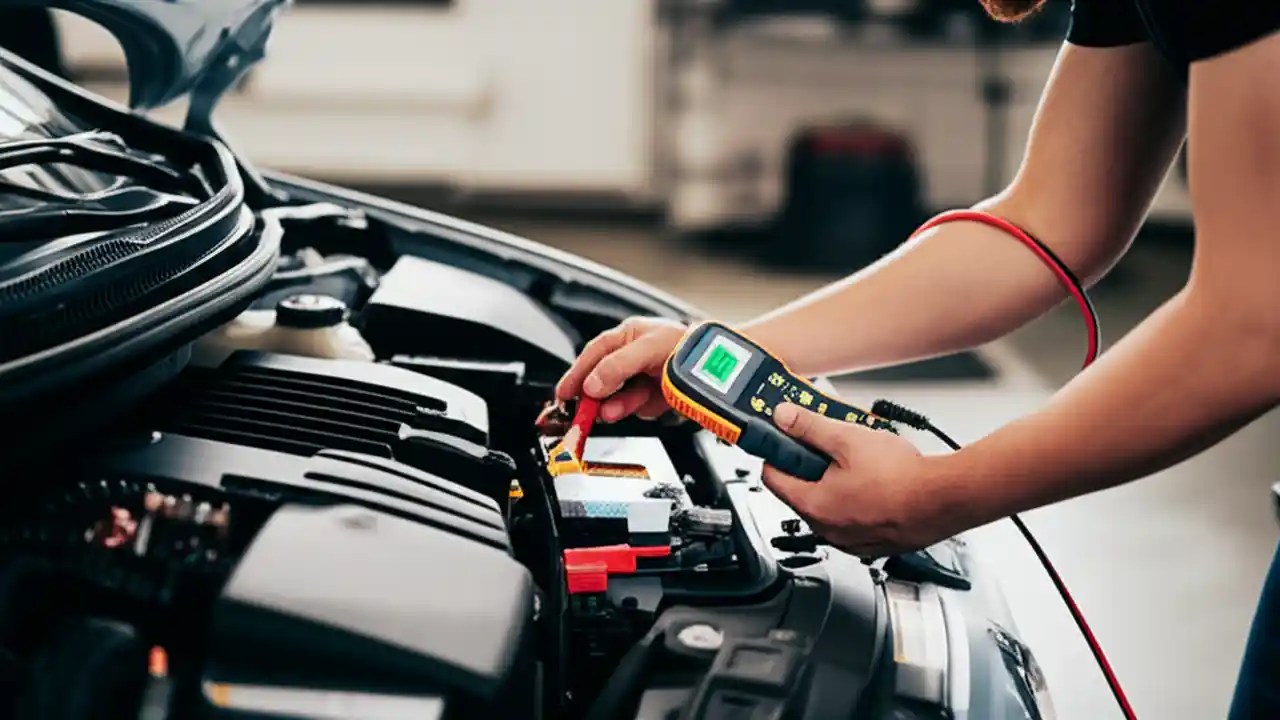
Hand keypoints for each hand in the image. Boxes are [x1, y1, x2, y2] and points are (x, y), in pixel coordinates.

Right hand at [556, 317, 687, 422]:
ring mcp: (645, 377)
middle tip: (587, 411)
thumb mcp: (648, 350)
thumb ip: (617, 365)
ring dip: (618, 405)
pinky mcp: (658, 396)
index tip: (563, 394)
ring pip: (620, 397)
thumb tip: (592, 383)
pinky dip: (643, 409)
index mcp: (628, 336)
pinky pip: (640, 408)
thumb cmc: (690, 347)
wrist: (725, 368)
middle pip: (603, 380)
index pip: (593, 354)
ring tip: (619, 409)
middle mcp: (634, 355)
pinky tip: (654, 403)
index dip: (575, 374)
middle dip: (596, 396)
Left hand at [762, 403, 960, 556]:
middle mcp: (826, 529)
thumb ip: (810, 427)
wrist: (945, 500)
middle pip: (801, 491)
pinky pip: (853, 519)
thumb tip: (783, 418)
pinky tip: (877, 482)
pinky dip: (857, 500)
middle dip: (811, 465)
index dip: (777, 453)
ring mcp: (850, 540)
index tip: (785, 438)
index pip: (772, 477)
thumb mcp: (848, 438)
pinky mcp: (874, 544)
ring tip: (860, 460)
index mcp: (812, 505)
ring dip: (836, 482)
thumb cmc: (901, 477)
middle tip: (831, 443)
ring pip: (829, 505)